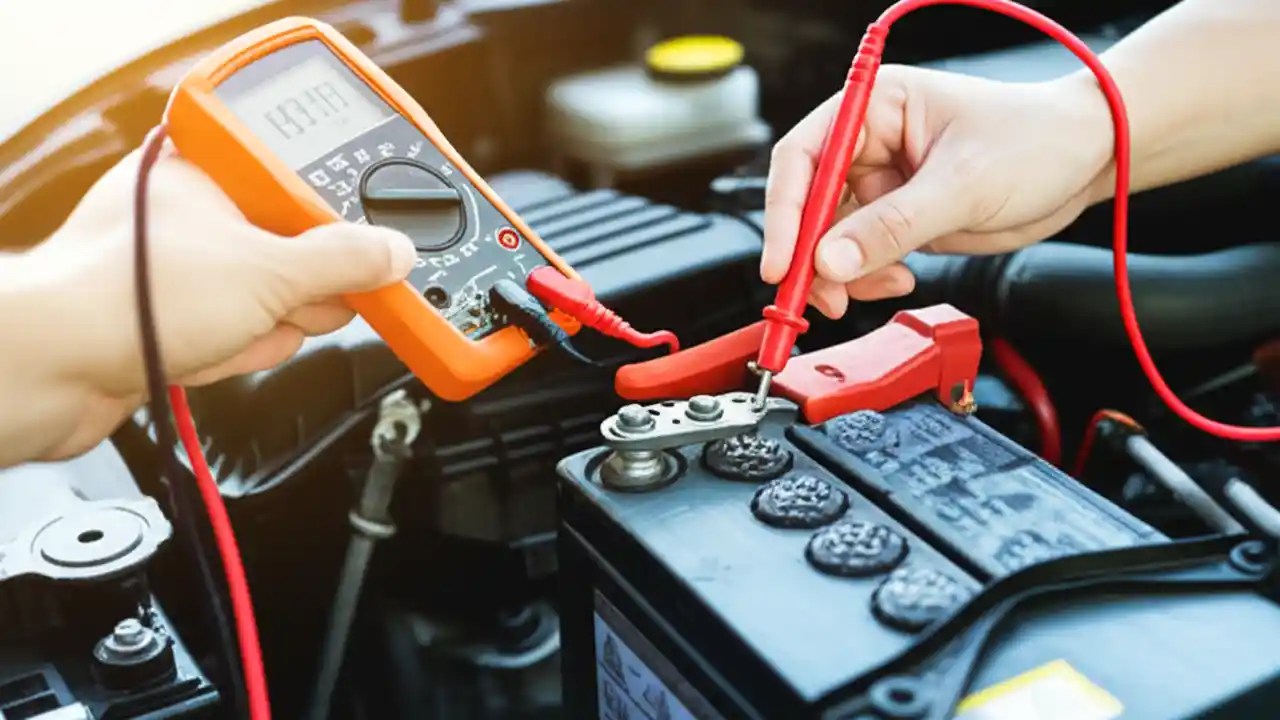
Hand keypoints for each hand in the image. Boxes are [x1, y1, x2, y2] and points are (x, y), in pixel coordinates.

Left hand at [25, 144, 415, 459]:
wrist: (52, 369)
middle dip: (306, 285)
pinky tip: (227, 349)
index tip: (377, 243)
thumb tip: (392, 252)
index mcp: (204, 167)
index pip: (297, 180)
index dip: (337, 217)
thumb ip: (342, 261)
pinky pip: (237, 326)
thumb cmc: (124, 296)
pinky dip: (242, 343)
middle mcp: (187, 212)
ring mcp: (177, 269)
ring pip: (266, 293)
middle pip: (290, 244)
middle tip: (322, 297)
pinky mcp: (172, 318)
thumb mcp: (267, 272)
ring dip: (273, 321)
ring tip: (252, 329)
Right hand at [761, 65, 1112, 317]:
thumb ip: (893, 225)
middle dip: (812, 255)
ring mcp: (883, 183)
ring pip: (832, 238)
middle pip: (809, 204)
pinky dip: (868, 278)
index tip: (784, 262)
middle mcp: (870, 142)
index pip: (805, 157)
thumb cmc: (1038, 139)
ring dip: (841, 274)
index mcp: (875, 107)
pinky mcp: (900, 219)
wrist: (1089, 161)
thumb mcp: (963, 184)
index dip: (786, 212)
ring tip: (870, 290)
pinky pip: (862, 256)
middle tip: (819, 295)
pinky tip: (899, 280)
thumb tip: (831, 260)